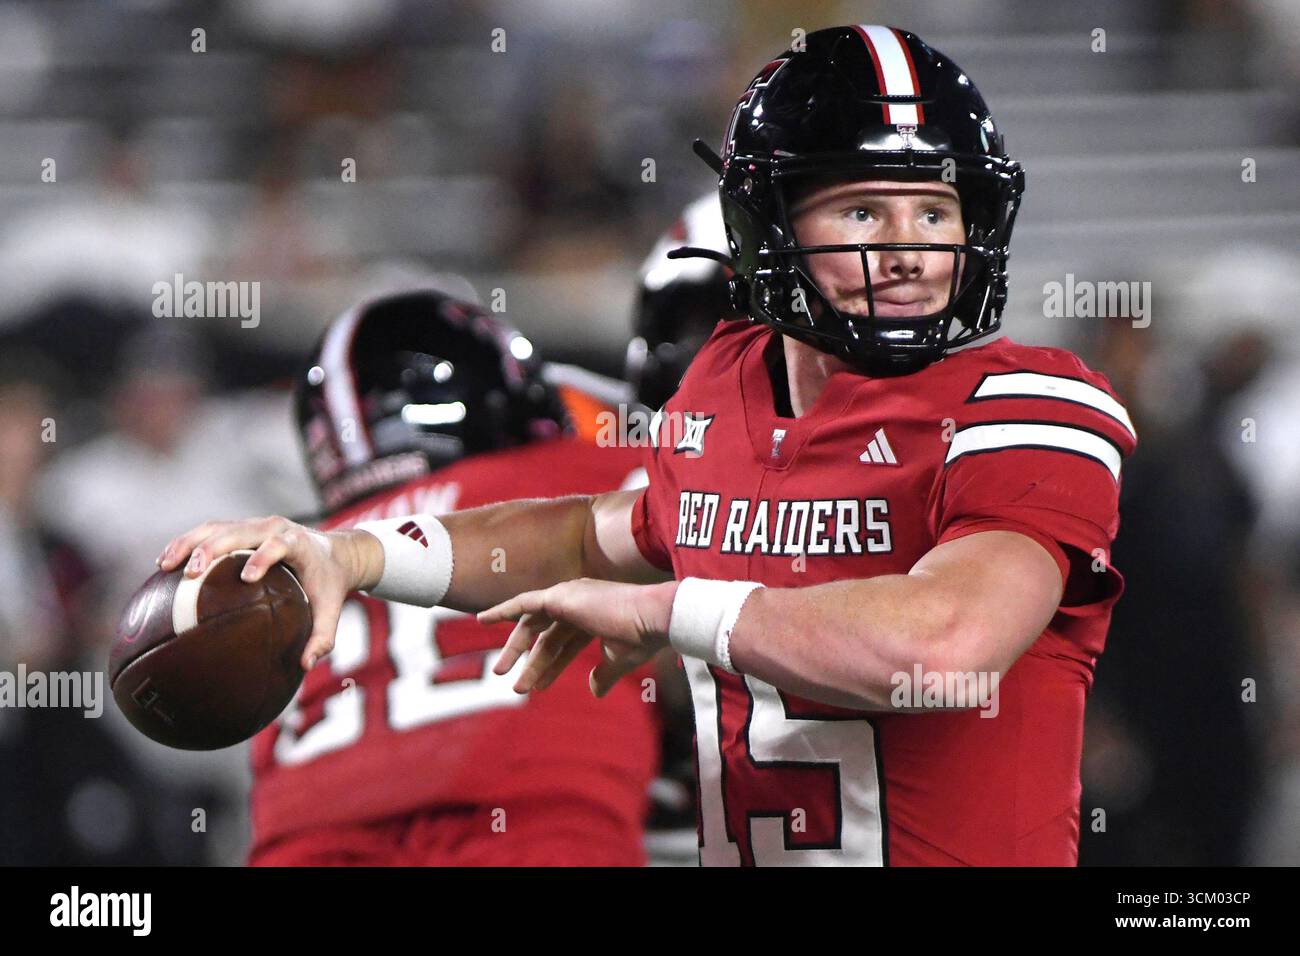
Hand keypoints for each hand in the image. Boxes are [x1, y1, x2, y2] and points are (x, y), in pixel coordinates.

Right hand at [157, 516, 383, 669]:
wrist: (336, 553)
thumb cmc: (330, 584)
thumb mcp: (331, 610)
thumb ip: (323, 637)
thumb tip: (305, 665)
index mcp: (298, 543)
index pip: (278, 545)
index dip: (263, 557)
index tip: (248, 578)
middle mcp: (275, 527)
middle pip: (238, 531)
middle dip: (212, 549)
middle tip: (189, 573)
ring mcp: (256, 524)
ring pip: (216, 527)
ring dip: (189, 543)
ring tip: (164, 565)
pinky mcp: (242, 526)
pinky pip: (210, 530)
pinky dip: (187, 542)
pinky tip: (166, 561)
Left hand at [480, 578, 678, 697]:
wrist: (652, 619)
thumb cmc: (642, 638)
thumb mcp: (618, 660)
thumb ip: (604, 674)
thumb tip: (594, 691)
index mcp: (592, 617)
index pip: (564, 643)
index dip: (550, 666)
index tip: (537, 687)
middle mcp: (578, 604)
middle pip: (545, 634)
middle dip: (529, 658)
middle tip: (512, 683)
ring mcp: (568, 597)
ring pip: (532, 624)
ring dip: (515, 648)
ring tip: (499, 672)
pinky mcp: (560, 597)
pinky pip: (524, 603)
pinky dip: (504, 609)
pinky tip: (484, 620)